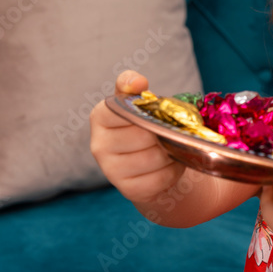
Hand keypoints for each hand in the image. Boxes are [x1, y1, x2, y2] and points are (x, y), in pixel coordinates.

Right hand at [89, 70, 185, 203]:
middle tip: (172, 131)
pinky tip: (171, 164)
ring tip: (173, 146)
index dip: (145, 111)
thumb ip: (131, 85)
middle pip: (144, 135)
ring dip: (172, 152)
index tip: (156, 112)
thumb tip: (137, 82)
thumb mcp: (136, 102)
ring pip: (154, 158)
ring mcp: (111, 170)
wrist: (148, 163)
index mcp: (100, 118)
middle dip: (164, 133)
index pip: (122, 110)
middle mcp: (99, 145)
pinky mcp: (128, 189)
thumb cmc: (143, 126)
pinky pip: (160, 178)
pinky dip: (173, 171)